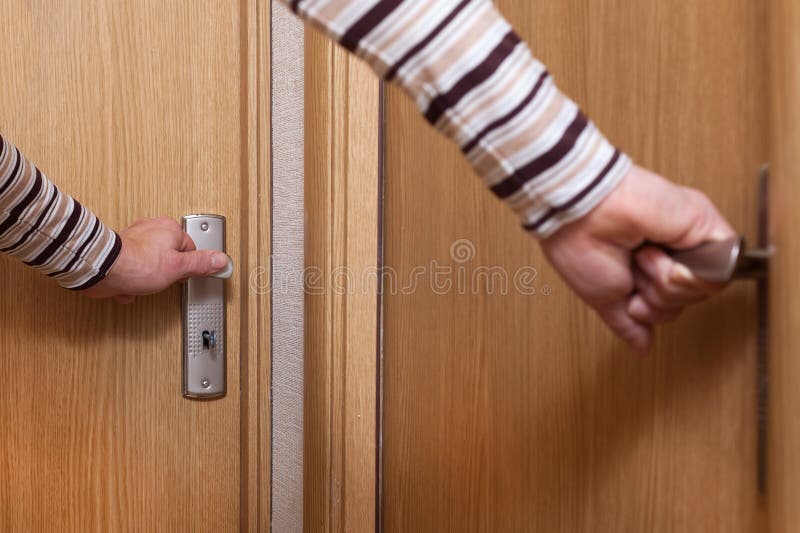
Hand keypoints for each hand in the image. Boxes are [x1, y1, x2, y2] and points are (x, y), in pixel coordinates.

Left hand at [80, 216, 229, 303]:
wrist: (102, 270)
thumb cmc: (137, 265)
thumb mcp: (179, 268)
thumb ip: (201, 264)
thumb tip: (221, 260)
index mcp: (169, 229)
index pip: (190, 249)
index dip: (188, 267)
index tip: (183, 276)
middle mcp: (151, 229)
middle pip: (170, 255)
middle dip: (166, 272)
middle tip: (162, 279)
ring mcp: (134, 240)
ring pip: (150, 263)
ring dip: (147, 278)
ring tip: (144, 282)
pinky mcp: (120, 253)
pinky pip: (133, 269)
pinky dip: (132, 280)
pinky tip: (130, 286)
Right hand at [539, 165, 734, 354]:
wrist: (582, 216)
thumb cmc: (579, 246)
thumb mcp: (603, 299)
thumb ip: (628, 323)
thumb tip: (641, 348)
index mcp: (645, 264)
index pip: (667, 305)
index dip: (650, 310)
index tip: (630, 300)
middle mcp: (668, 250)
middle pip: (686, 301)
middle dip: (657, 299)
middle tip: (633, 272)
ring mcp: (687, 240)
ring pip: (701, 291)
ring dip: (663, 283)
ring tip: (640, 256)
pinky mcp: (705, 226)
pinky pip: (715, 273)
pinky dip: (682, 274)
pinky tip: (656, 254)